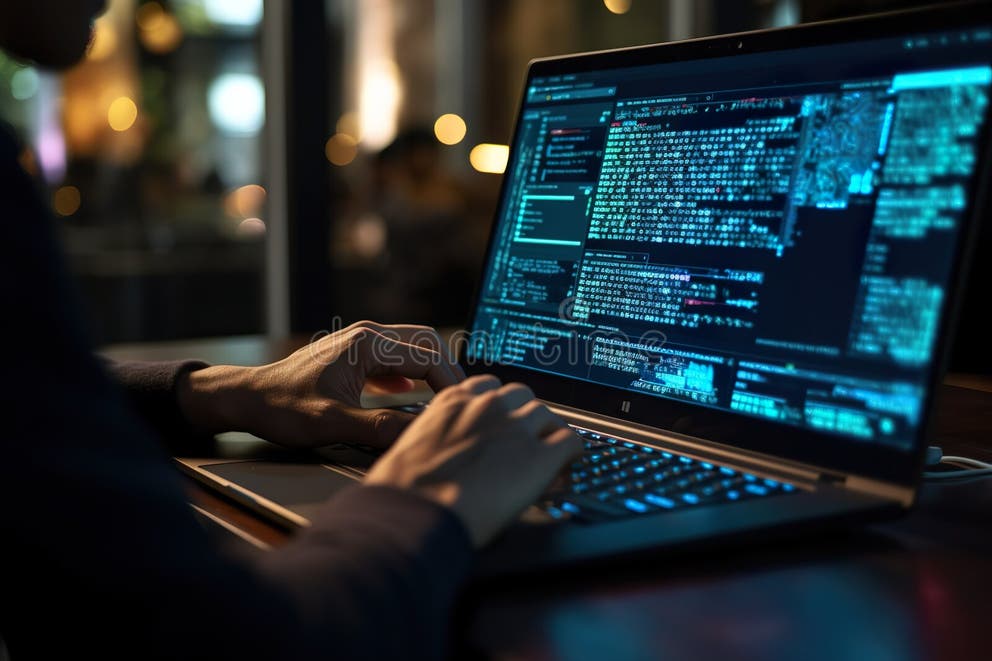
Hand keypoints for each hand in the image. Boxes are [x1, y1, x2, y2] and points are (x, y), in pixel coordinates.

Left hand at [177, 321, 464, 448]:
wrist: (247, 397)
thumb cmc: (284, 408)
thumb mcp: (334, 424)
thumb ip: (381, 428)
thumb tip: (422, 435)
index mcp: (369, 344)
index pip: (429, 358)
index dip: (452, 384)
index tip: (463, 409)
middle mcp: (368, 333)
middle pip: (428, 343)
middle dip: (449, 371)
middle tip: (462, 402)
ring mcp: (360, 340)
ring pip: (413, 346)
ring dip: (432, 370)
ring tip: (445, 400)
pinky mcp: (354, 352)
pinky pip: (395, 355)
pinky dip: (412, 371)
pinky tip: (412, 393)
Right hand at [364, 375, 582, 546]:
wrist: (417, 511)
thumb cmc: (404, 492)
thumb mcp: (416, 448)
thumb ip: (441, 438)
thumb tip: (452, 454)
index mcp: (454, 401)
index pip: (487, 387)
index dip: (498, 406)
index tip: (501, 420)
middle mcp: (487, 406)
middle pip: (521, 396)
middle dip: (524, 416)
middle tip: (525, 438)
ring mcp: (516, 427)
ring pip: (546, 415)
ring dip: (547, 431)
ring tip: (549, 451)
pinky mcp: (539, 455)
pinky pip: (569, 442)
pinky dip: (571, 452)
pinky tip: (568, 464)